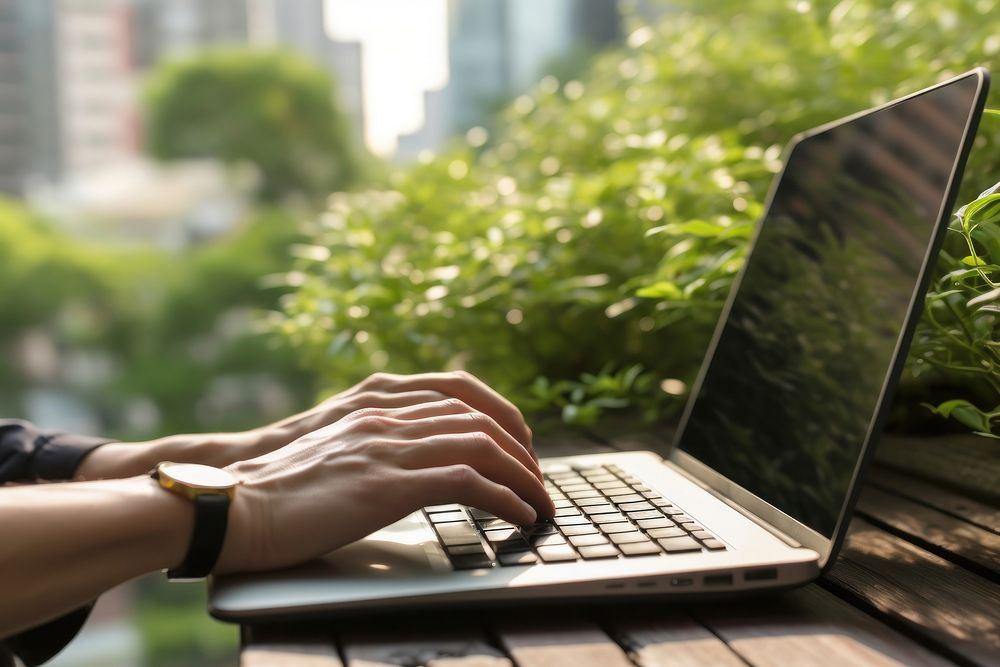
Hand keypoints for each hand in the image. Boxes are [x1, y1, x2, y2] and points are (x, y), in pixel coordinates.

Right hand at [76, 371, 536, 481]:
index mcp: (374, 401)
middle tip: (538, 478)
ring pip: (482, 445)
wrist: (230, 504)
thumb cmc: (274, 486)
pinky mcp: (388, 484)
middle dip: (521, 448)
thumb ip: (370, 439)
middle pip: (479, 417)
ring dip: (524, 476)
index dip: (500, 413)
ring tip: (541, 502)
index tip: (519, 441)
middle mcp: (386, 414)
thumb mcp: (331, 446)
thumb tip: (405, 461)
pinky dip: (506, 498)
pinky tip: (520, 516)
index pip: (458, 390)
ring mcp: (388, 446)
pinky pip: (468, 481)